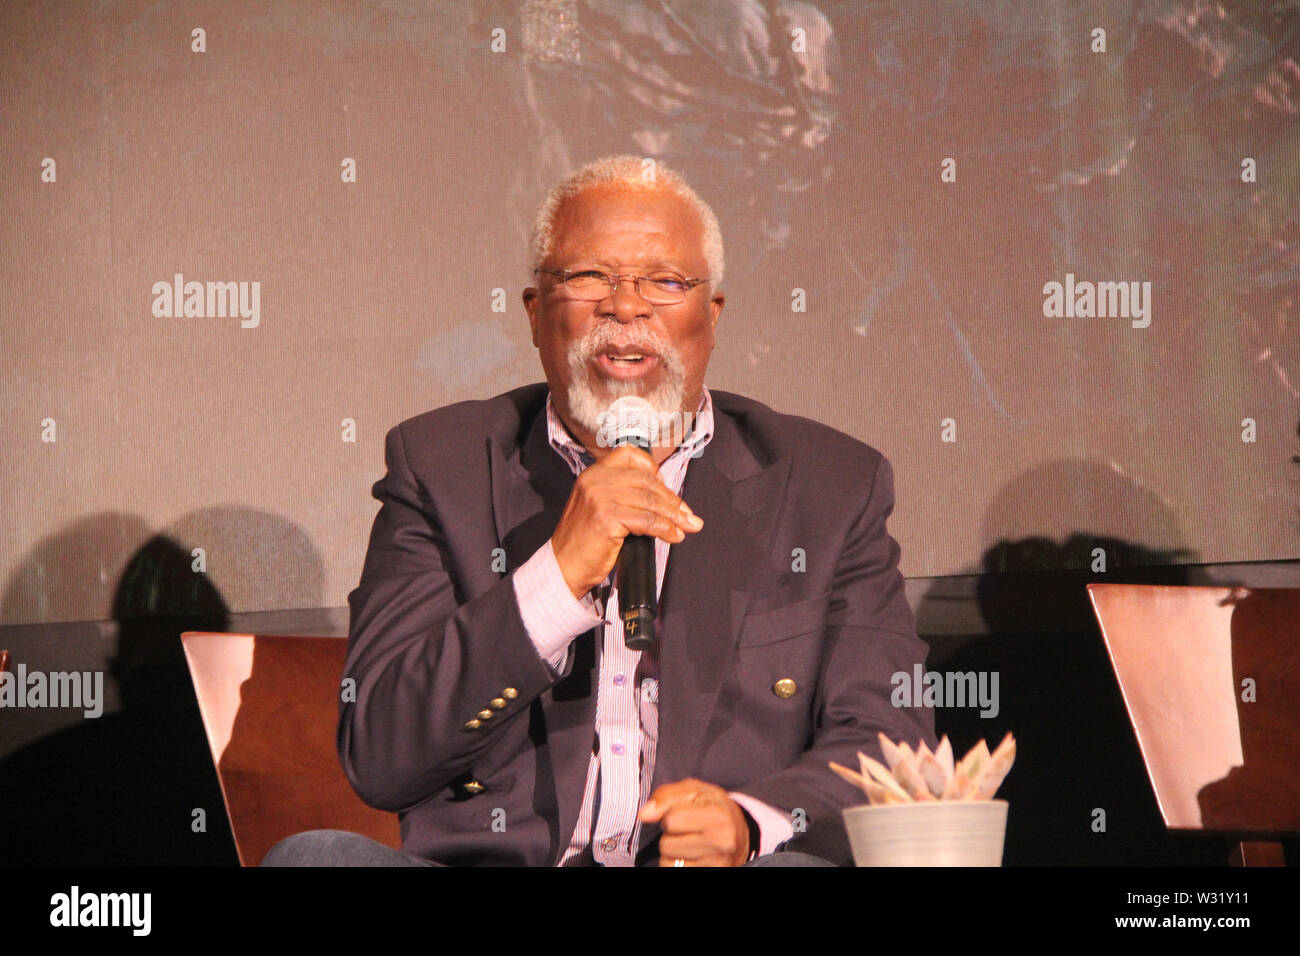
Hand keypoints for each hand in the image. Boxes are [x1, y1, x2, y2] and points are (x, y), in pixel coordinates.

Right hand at [551, 445, 703, 598]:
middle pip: (646, 480)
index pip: (630, 455)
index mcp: (593, 473)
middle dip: (672, 499)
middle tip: (687, 515)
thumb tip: (664, 498)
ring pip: (650, 501)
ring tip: (686, 526)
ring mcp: (600, 497)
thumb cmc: (583, 542)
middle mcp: (595, 480)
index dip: (653, 469)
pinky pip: (647, 520)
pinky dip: (665, 529)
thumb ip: (624, 495)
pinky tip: (672, 536)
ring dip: (674, 516)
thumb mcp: (599, 507)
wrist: (564, 567)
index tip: (667, 489)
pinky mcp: (607, 517)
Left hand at [638, 778, 749, 866]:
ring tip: (689, 844)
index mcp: (718, 816)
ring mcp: (716, 864)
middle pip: (666, 845)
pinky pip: (675, 872)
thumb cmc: (712, 807)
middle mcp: (721, 843)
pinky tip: (690, 857)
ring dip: (671, 854)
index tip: (684, 815)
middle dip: (670, 837)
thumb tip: (643, 814)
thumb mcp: (694, 790)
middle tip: (686, 831)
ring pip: (668, 863)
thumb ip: (666, 796)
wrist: (740, 834)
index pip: (670, 821)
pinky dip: (676, 865)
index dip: (670, 816)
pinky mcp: (711, 873)